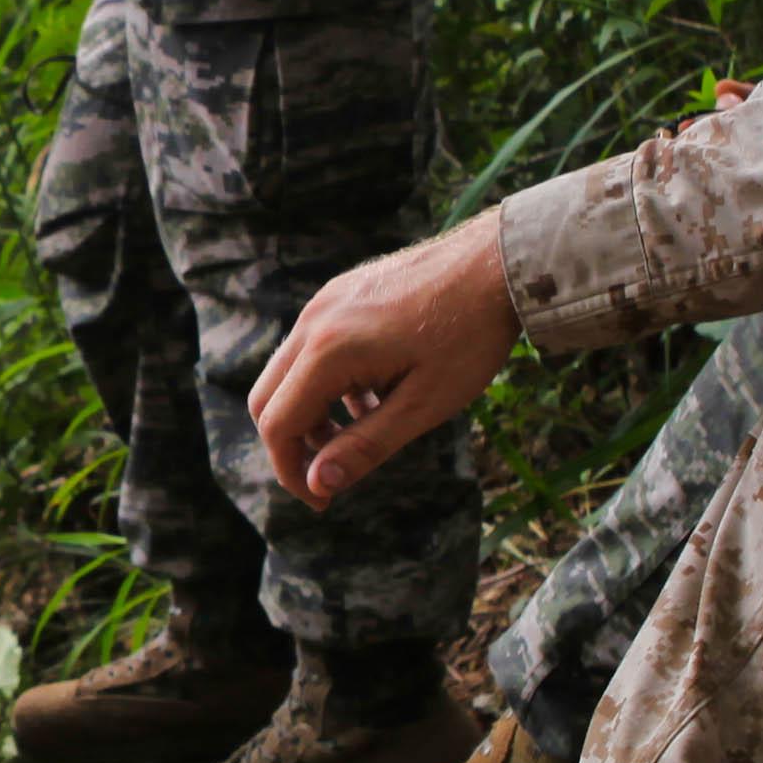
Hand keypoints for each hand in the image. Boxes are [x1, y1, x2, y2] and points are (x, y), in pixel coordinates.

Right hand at [250, 218, 522, 502]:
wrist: (496, 262)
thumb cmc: (469, 336)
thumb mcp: (424, 405)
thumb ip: (365, 446)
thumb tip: (318, 483)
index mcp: (329, 351)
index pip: (277, 425)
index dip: (290, 472)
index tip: (322, 500)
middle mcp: (313, 322)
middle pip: (266, 399)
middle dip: (292, 445)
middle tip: (331, 474)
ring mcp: (324, 302)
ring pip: (287, 373)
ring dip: (311, 413)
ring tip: (365, 431)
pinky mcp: (340, 293)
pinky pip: (312, 347)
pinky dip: (326, 382)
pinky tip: (376, 393)